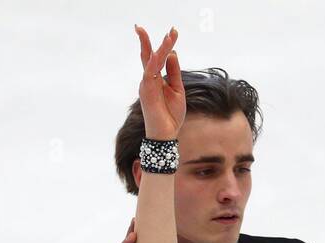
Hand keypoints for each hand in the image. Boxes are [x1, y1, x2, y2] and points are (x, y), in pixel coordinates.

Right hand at [135, 25, 185, 140]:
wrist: (167, 134)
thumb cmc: (171, 114)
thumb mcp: (178, 89)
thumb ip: (174, 72)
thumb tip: (173, 53)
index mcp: (156, 79)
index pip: (155, 57)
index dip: (163, 44)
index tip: (172, 31)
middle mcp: (148, 80)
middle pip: (148, 56)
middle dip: (148, 40)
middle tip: (146, 26)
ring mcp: (146, 85)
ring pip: (152, 61)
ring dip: (161, 48)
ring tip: (169, 36)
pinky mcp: (146, 92)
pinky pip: (150, 73)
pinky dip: (154, 62)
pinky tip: (160, 53)